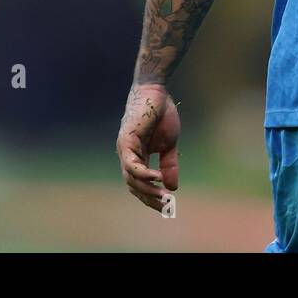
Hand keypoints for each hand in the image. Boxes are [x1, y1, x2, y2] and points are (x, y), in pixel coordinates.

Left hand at [116, 83, 180, 211]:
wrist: (156, 90)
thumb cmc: (161, 113)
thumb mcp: (169, 144)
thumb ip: (169, 164)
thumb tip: (172, 187)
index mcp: (136, 157)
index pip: (139, 184)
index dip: (152, 196)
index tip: (167, 206)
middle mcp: (127, 156)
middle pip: (134, 186)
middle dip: (150, 198)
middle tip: (167, 207)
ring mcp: (125, 149)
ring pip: (132, 179)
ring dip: (148, 190)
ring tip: (165, 197)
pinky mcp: (126, 141)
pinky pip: (133, 165)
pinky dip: (145, 175)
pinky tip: (159, 179)